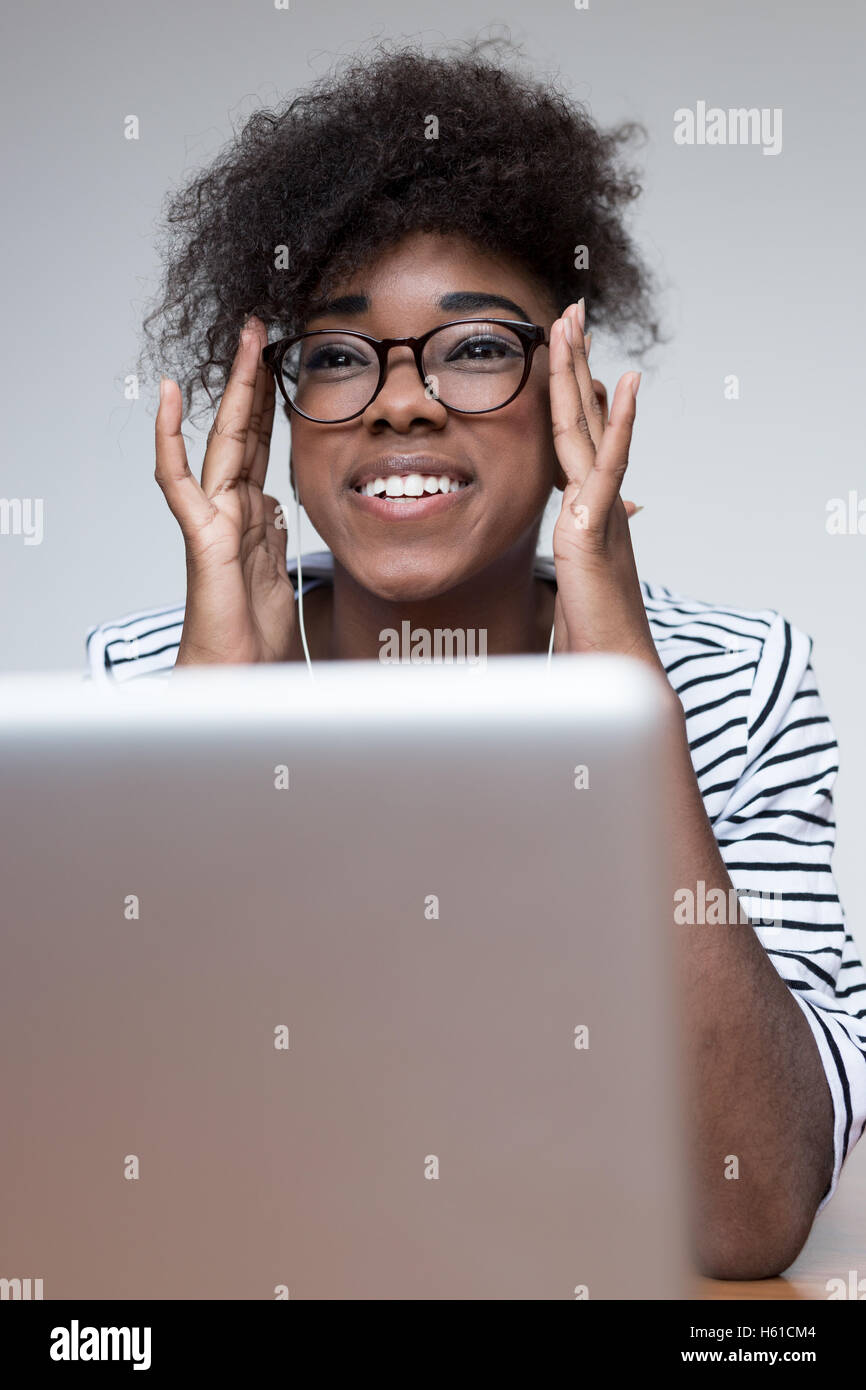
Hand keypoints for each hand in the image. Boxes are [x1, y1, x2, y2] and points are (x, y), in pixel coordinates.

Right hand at [155, 316, 295, 665]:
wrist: (238, 671)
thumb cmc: (254, 632)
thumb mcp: (282, 572)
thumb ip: (277, 536)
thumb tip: (278, 508)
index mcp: (253, 514)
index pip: (263, 446)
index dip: (270, 404)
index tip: (281, 363)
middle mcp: (231, 507)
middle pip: (244, 430)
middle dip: (254, 379)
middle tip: (260, 329)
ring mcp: (214, 516)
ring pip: (222, 440)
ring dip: (234, 389)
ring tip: (244, 341)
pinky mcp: (200, 533)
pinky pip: (179, 480)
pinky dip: (171, 439)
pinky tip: (172, 397)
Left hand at [548, 300, 663, 672]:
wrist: (614, 665)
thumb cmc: (591, 632)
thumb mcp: (569, 581)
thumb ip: (568, 550)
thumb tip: (566, 532)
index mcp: (584, 509)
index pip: (572, 440)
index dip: (570, 395)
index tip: (567, 354)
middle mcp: (596, 499)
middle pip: (581, 419)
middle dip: (573, 364)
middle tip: (569, 312)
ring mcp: (600, 507)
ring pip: (588, 427)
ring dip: (582, 372)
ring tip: (577, 322)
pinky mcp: (599, 524)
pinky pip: (610, 463)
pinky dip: (620, 421)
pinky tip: (627, 381)